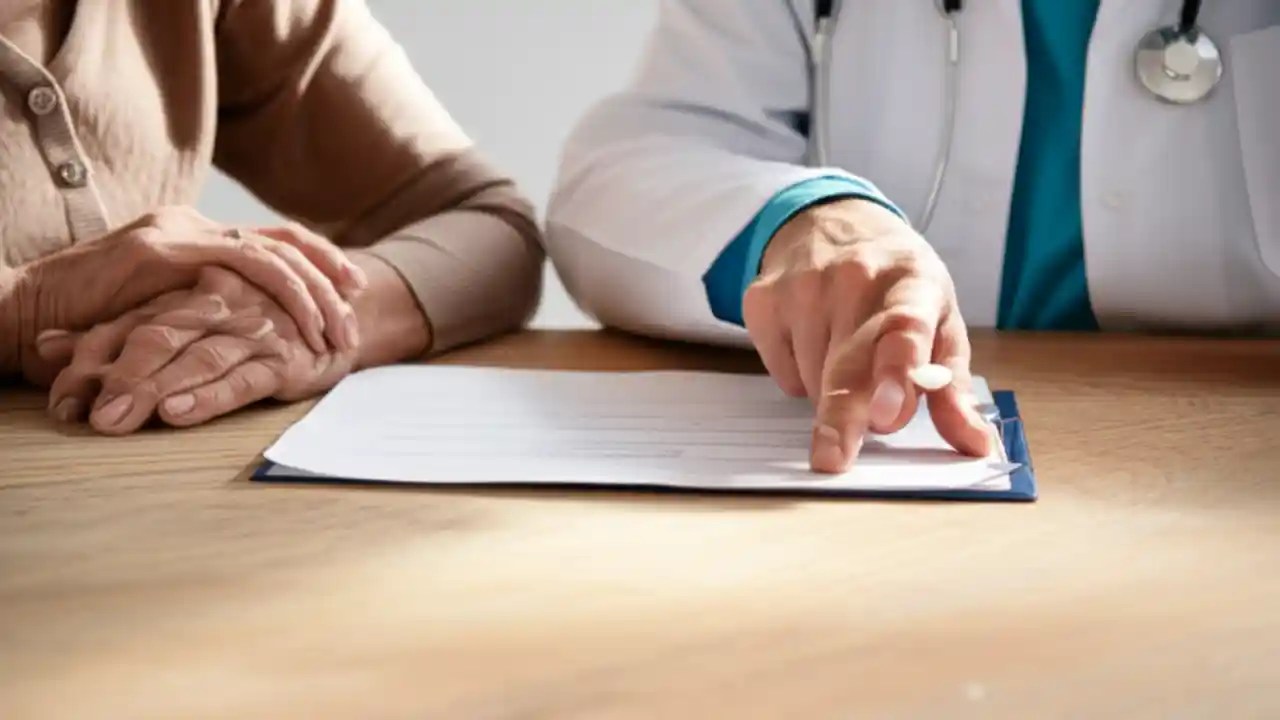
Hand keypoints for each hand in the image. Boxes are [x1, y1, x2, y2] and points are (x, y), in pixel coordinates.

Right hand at [12, 206, 365, 375]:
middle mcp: (191, 225)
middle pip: (281, 240)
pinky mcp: (166, 249)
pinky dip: (284, 292)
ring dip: (314, 291)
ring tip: (340, 327)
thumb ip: (196, 309)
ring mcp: (179, 232)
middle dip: (328, 274)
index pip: (268, 241)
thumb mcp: (156, 313)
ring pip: (273, 253)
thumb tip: (244, 331)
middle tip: (358, 307)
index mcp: (191, 236)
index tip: (350, 287)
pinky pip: (245, 264)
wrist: (22, 310)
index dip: (315, 261)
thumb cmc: (83, 324)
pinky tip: (306, 320)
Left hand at [39, 267, 357, 433]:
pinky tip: (179, 412)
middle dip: (118, 379)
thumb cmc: (253, 322)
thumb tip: (43, 344)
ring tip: (117, 420)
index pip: (127, 324)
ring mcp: (252, 328)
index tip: (60, 401)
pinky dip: (208, 396)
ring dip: (153, 390)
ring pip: (195, 358)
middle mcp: (215, 304)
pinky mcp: (284, 358)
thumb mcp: (182, 320)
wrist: (339, 315)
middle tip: (86, 417)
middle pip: (157, 337)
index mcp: (185, 294)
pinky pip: (241, 378)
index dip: (89, 359)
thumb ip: (119, 333)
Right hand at [742, 198, 992, 472]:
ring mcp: (802, 287)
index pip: (905, 329)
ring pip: (812, 381)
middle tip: (832, 458)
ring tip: (846, 359)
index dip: (896, 374)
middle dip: (841, 418)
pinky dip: (800, 377)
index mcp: (912, 284)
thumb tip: (975, 444)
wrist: (834, 221)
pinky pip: (782, 373)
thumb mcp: (942, 322)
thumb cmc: (899, 285)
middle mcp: (855, 279)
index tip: (887, 416)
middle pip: (845, 367)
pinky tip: (812, 346)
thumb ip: (954, 387)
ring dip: (832, 395)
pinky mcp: (762, 301)